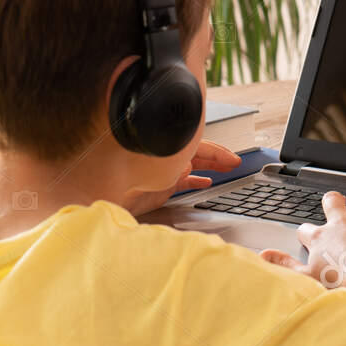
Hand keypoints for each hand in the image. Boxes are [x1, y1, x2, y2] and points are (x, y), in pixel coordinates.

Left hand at [126, 141, 241, 215]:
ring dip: (211, 166)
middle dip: (218, 158)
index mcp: (167, 151)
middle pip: (199, 154)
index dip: (218, 153)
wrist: (110, 198)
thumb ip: (171, 169)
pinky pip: (186, 180)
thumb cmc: (126, 183)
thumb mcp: (152, 173)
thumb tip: (188, 168)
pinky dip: (198, 180)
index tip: (233, 159)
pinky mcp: (163, 185)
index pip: (198, 147)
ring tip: (227, 169)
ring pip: (195, 165)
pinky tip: (207, 182)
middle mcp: (168, 159)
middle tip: (235, 163)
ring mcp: (166, 171)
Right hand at [261, 191, 345, 289]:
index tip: (307, 240)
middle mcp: (340, 224)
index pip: (306, 229)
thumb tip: (264, 256)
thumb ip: (285, 264)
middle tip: (334, 207)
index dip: (305, 234)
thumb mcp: (306, 276)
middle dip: (332, 202)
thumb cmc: (341, 280)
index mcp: (320, 237)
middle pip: (332, 201)